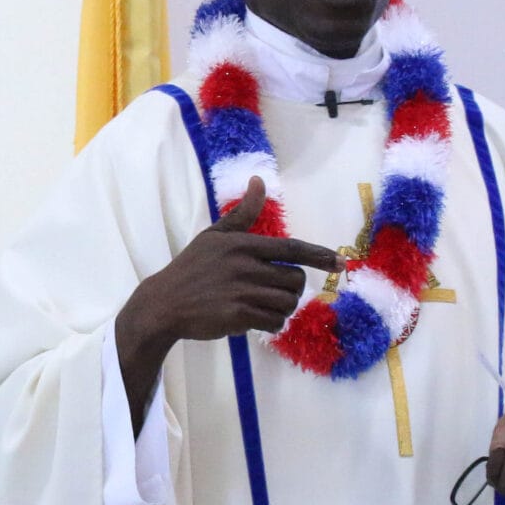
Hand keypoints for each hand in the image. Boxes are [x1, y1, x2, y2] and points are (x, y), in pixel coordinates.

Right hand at [113, 177, 341, 423]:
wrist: (164, 303)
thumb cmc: (192, 268)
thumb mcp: (215, 236)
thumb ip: (242, 213)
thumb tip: (259, 180)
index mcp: (243, 244)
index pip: (292, 249)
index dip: (319, 256)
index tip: (340, 263)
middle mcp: (246, 266)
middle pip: (294, 280)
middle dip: (291, 290)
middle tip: (274, 293)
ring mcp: (242, 292)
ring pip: (287, 303)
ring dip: (282, 309)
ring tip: (263, 308)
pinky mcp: (238, 315)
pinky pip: (273, 322)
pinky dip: (271, 324)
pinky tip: (256, 321)